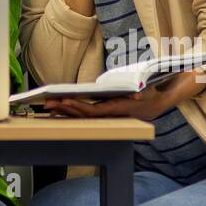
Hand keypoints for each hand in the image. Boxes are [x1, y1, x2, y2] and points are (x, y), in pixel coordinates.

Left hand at [45, 86, 168, 121]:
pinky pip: (85, 115)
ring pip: (83, 117)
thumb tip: (137, 94)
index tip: (64, 101)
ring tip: (48, 107)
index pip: (94, 111)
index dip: (78, 107)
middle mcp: (111, 116)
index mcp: (118, 110)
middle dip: (65, 109)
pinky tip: (59, 110)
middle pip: (84, 115)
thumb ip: (142, 90)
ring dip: (65, 112)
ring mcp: (106, 116)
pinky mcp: (104, 113)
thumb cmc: (150, 91)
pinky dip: (72, 113)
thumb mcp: (147, 88)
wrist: (157, 102)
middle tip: (48, 103)